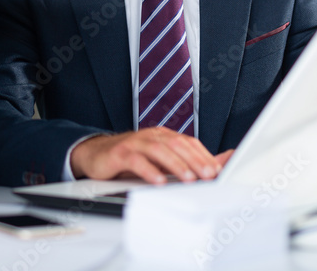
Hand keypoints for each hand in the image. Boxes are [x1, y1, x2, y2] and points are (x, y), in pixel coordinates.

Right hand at [70, 127, 223, 184]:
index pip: (188, 142)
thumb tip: (220, 162)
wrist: (95, 154)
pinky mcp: (120, 153)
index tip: (217, 170)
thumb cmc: (131, 158)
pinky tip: (158, 181)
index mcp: (163, 136)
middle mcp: (151, 136)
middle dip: (195, 160)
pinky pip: (136, 160)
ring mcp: (135, 142)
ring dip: (176, 164)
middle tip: (208, 175)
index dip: (203, 155)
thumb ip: (188, 161)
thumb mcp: (161, 160)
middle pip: (177, 144)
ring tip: (188, 178)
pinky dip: (149, 170)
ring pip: (159, 150)